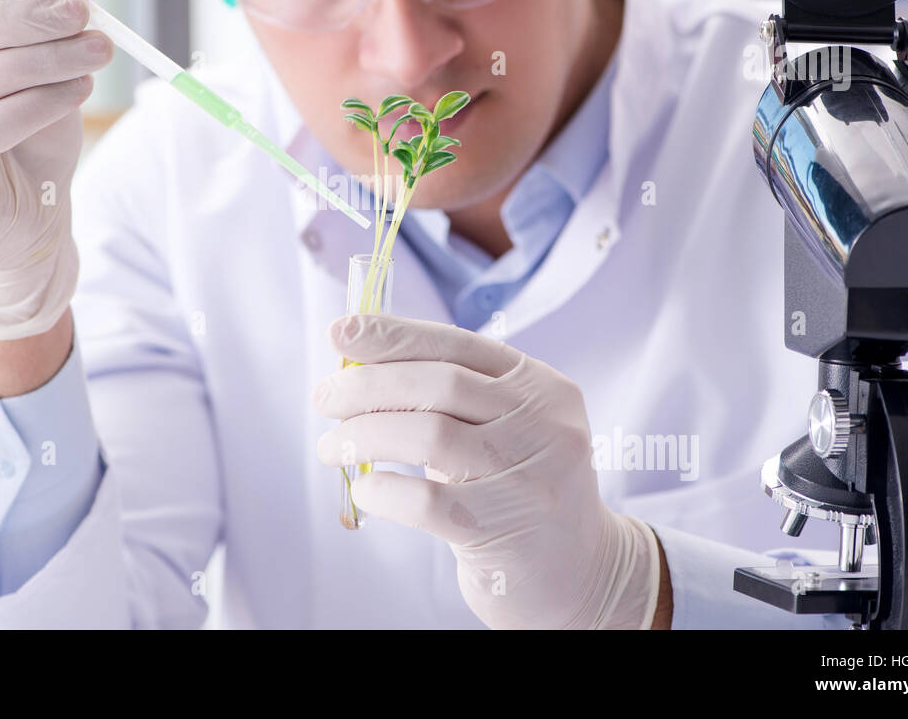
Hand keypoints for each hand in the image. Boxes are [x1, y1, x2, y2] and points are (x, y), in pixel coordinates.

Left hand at [313, 314, 660, 628]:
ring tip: (330, 445)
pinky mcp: (505, 528)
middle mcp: (543, 423)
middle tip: (324, 398)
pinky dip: (382, 489)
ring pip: (428, 436)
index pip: (457, 344)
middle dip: (368, 386)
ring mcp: (529, 476)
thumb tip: (359, 366)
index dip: (392, 334)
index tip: (340, 333)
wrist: (583, 575)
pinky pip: (425, 500)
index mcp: (540, 386)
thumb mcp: (506, 429)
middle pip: (438, 385)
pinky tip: (363, 488)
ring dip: (362, 435)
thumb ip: (452, 396)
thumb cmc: (520, 491)